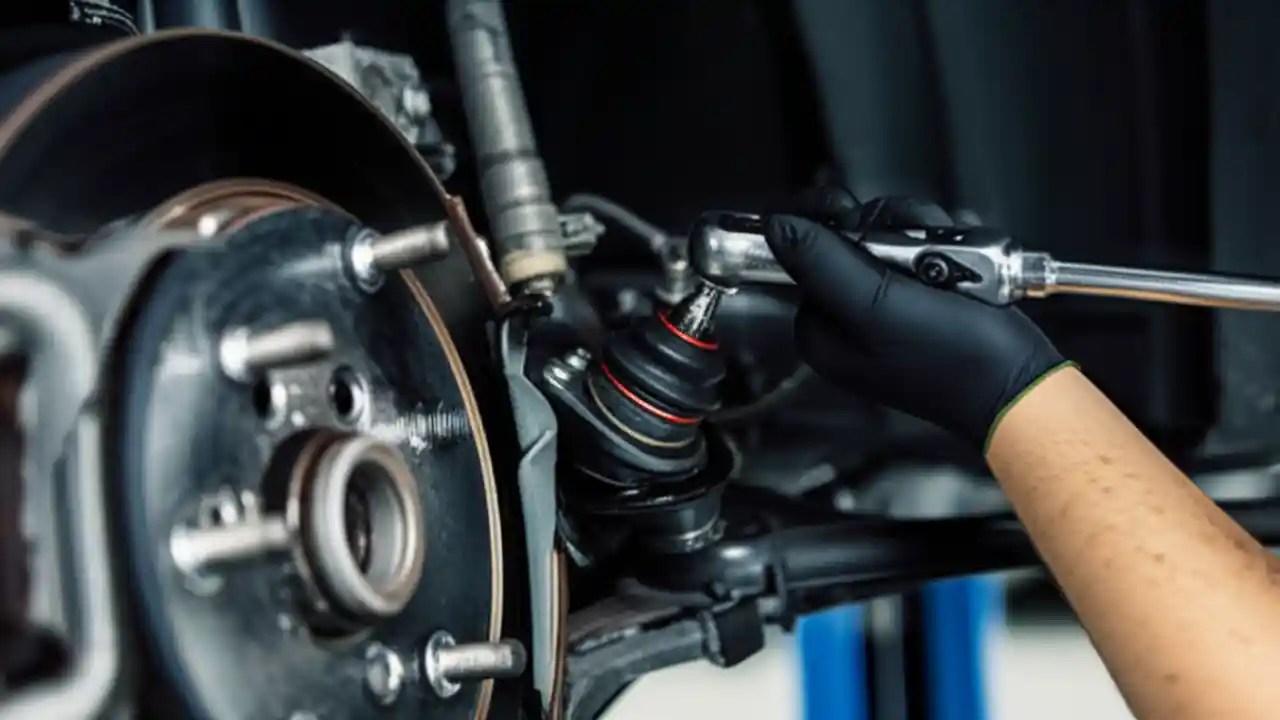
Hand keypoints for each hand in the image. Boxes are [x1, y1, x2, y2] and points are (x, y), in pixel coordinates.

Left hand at [765, 188, 1068, 449]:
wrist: (1021, 385)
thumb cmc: (955, 359)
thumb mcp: (876, 304)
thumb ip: (821, 263)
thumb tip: (778, 227)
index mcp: (821, 330)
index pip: (810, 249)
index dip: (844, 226)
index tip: (876, 229)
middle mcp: (848, 321)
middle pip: (855, 236)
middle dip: (899, 233)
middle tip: (927, 256)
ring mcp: (887, 312)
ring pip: (895, 237)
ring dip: (931, 239)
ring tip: (955, 267)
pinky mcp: (925, 304)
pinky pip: (927, 251)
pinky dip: (952, 251)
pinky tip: (968, 272)